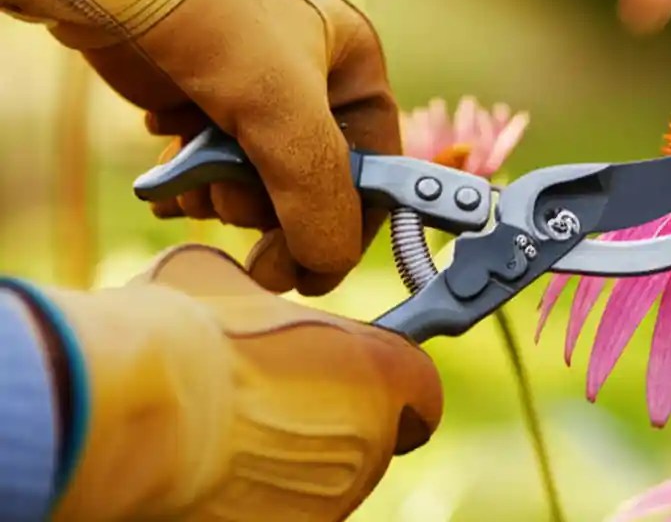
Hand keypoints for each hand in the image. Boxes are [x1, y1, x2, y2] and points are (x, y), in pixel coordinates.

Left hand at [0, 0, 398, 293]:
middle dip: (267, 205)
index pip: (375, 171)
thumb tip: (326, 267)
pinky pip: (211, 170)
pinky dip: (189, 179)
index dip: (350, 227)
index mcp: (355, 70)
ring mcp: (252, 95)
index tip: (313, 275)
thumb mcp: (284, 107)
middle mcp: (312, 85)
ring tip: (191, 171)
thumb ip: (318, 193)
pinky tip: (169, 167)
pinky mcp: (200, 102)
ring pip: (255, 184)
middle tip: (231, 205)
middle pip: (311, 186)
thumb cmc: (216, 16)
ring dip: (221, 195)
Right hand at [36, 245, 442, 521]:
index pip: (418, 390)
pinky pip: (273, 509)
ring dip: (286, 457)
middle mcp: (374, 446)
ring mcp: (330, 502)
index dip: (384, 378)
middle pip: (368, 437)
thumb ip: (264, 297)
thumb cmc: (191, 331)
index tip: (351, 369)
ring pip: (320, 479)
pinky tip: (203, 464)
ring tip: (223, 428)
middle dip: (324, 416)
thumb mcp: (230, 280)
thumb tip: (239, 292)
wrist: (142, 411)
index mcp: (385, 374)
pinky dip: (247, 494)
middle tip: (265, 394)